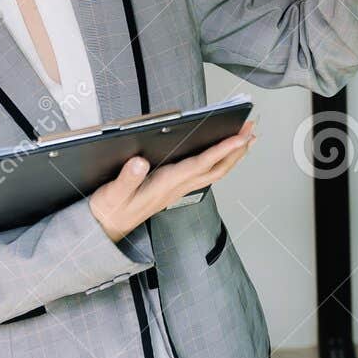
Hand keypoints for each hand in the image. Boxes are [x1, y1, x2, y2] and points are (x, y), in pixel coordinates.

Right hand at [88, 121, 256, 241]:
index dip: (222, 150)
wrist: (105, 229)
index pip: (201, 164)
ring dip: (233, 155)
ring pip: (214, 172)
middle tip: (251, 128)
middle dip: (237, 149)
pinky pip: (205, 174)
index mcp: (167, 184)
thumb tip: (139, 163)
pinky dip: (219, 161)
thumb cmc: (110, 210)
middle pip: (217, 168)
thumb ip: (126, 179)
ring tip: (248, 138)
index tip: (240, 137)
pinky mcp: (174, 188)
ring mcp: (178, 189)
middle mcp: (178, 187)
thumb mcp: (113, 194)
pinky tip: (223, 154)